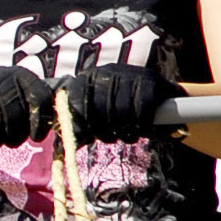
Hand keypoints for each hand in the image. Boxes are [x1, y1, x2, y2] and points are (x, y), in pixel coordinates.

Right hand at [0, 67, 54, 147]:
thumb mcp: (10, 95)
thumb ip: (29, 105)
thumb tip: (58, 122)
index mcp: (20, 76)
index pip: (41, 98)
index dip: (41, 122)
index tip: (36, 137)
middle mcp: (2, 77)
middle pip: (16, 119)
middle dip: (12, 136)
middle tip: (4, 139)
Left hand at [60, 65, 180, 141]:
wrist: (159, 97)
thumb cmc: (120, 111)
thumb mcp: (96, 118)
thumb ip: (78, 130)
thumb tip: (60, 148)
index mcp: (87, 79)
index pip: (76, 99)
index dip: (81, 123)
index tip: (88, 138)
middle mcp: (105, 72)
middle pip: (99, 110)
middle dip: (105, 131)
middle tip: (110, 138)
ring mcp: (128, 73)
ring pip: (122, 111)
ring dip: (125, 131)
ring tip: (127, 135)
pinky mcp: (149, 79)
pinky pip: (143, 109)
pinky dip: (143, 125)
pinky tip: (143, 130)